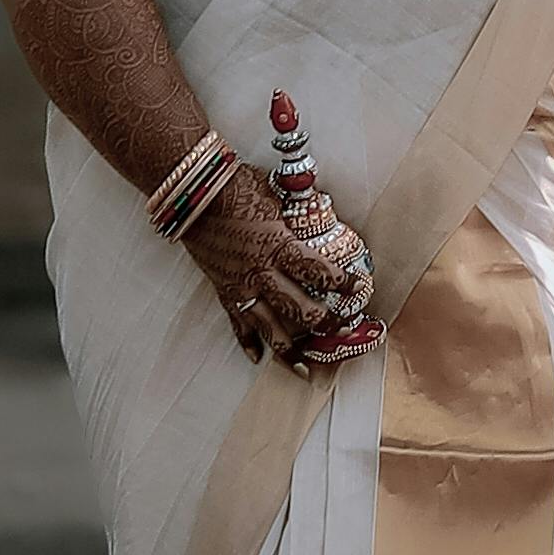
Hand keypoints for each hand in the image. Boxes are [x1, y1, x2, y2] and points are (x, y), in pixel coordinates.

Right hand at [187, 163, 378, 365]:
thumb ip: (296, 217)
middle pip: (300, 309)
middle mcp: (262, 272)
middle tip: (344, 330)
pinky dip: (246, 341)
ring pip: (269, 328)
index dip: (343, 283)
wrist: (194, 195)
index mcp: (280, 246)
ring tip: (303, 368)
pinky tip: (256, 356)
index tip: (360, 288)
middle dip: (326, 323)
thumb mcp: (277, 198)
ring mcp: (242, 286)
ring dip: (288, 349)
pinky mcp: (223, 290)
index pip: (320, 272)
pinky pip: (236, 323)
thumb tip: (320, 216)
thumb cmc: (237, 186)